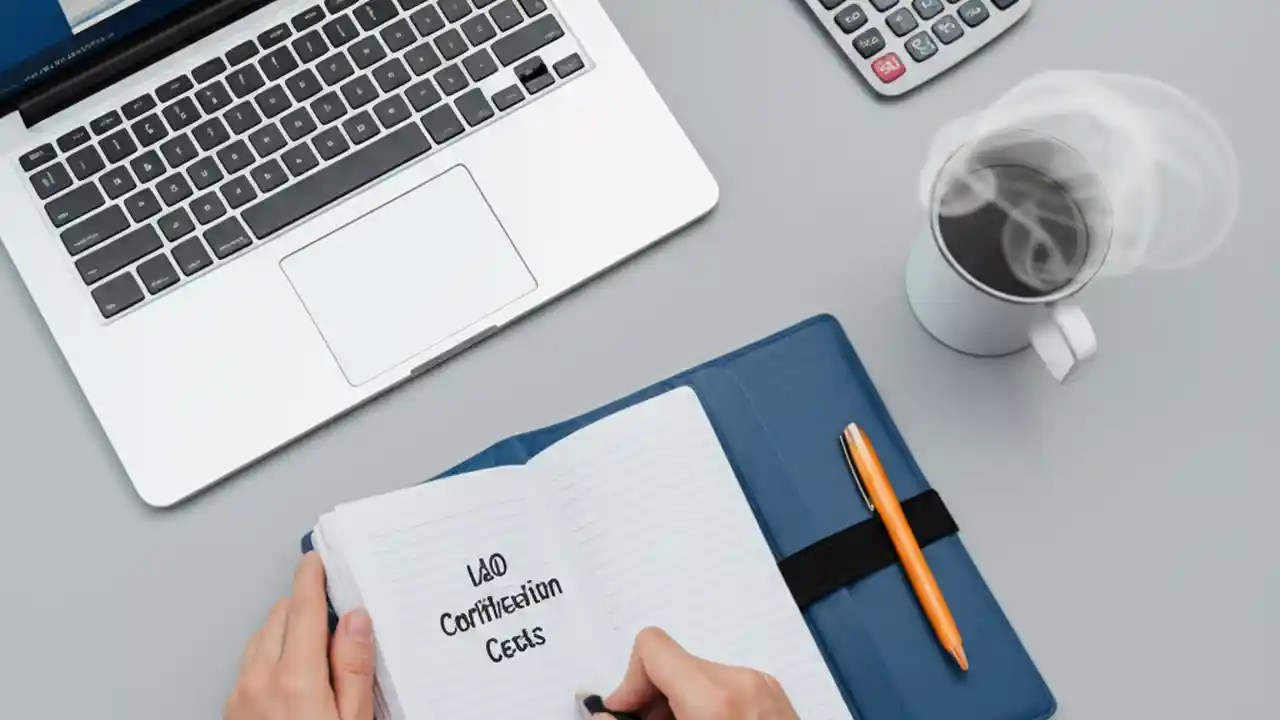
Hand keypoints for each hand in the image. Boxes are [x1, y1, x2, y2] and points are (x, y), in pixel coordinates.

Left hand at [225, 553, 375, 719]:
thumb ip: (354, 669)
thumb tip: (355, 621)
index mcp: (297, 679)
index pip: (303, 609)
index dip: (310, 578)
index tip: (315, 561)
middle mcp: (261, 681)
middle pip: (279, 616)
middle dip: (304, 608)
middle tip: (334, 621)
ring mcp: (241, 695)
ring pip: (261, 637)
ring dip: (285, 632)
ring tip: (315, 655)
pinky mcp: (232, 708)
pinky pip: (249, 664)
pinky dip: (269, 657)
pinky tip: (292, 678)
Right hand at [600, 627, 798, 719]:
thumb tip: (603, 715)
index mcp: (716, 698)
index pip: (652, 646)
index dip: (627, 681)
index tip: (623, 713)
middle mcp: (744, 684)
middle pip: (674, 663)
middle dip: (652, 697)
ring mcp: (765, 690)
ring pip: (700, 677)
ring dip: (679, 704)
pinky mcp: (778, 700)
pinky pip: (727, 690)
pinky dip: (708, 710)